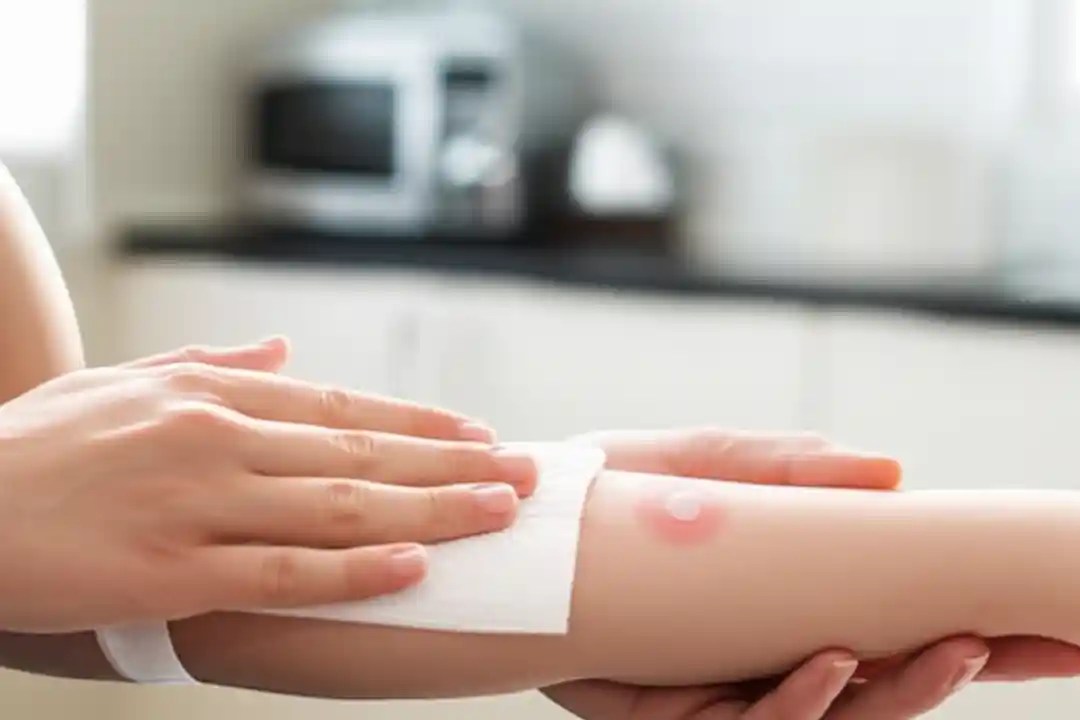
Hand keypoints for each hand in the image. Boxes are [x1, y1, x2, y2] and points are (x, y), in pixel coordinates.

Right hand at [0, 338, 537, 632]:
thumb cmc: (36, 447)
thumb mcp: (123, 380)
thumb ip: (213, 361)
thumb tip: (286, 349)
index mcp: (210, 391)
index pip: (342, 405)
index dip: (419, 423)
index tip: (480, 434)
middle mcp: (217, 437)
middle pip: (361, 450)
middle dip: (453, 463)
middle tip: (525, 472)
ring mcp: (198, 503)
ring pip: (339, 504)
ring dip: (431, 508)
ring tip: (501, 510)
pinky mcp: (172, 570)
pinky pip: (282, 572)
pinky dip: (354, 569)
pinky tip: (414, 566)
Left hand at [545, 428, 1079, 718]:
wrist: (504, 530)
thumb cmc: (605, 498)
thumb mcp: (697, 465)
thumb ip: (782, 471)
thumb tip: (890, 473)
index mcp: (791, 609)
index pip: (906, 632)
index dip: (984, 639)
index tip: (1062, 629)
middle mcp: (766, 661)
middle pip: (887, 687)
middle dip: (965, 676)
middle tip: (1040, 650)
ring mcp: (721, 694)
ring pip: (832, 719)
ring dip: (898, 694)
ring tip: (954, 651)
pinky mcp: (664, 717)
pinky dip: (795, 702)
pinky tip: (829, 662)